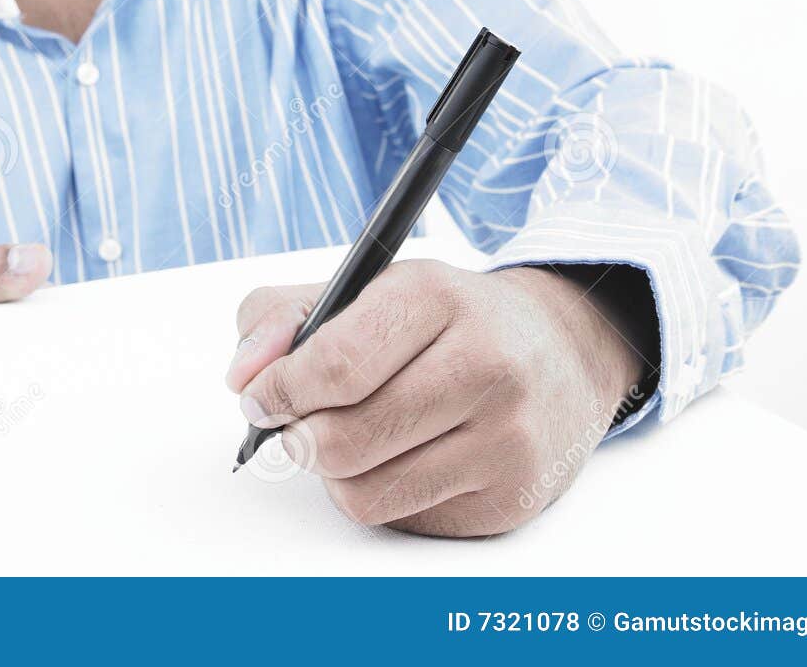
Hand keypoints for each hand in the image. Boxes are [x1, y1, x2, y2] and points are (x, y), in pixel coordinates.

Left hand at [225, 259, 650, 536]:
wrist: (562, 351)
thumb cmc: (447, 320)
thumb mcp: (368, 287)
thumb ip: (283, 317)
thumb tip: (243, 376)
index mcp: (438, 296)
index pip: (336, 364)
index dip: (280, 390)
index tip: (259, 398)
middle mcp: (486, 365)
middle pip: (344, 439)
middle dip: (298, 437)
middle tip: (294, 424)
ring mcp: (507, 438)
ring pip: (364, 492)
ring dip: (335, 472)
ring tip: (349, 437)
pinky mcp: (511, 497)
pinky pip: (402, 519)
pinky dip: (380, 494)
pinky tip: (401, 457)